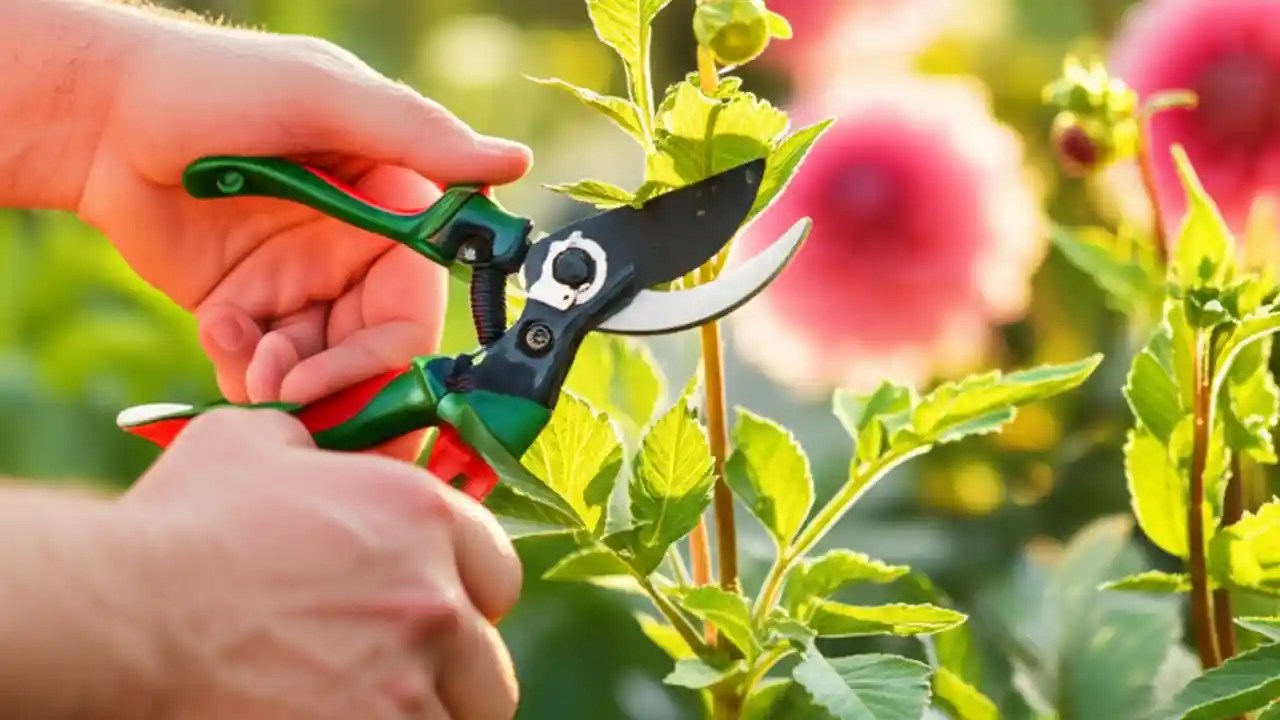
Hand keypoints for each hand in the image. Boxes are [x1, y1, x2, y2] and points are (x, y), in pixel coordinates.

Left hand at [75, 14, 531, 458]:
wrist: (97, 116)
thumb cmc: (213, 87)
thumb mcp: (324, 99)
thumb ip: (418, 137)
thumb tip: (514, 162)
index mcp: (388, 206)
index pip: (416, 305)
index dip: (396, 350)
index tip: (368, 373)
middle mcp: (349, 252)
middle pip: (367, 353)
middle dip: (335, 380)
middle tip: (291, 387)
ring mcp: (295, 283)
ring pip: (314, 370)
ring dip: (285, 380)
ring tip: (247, 357)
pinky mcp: (240, 308)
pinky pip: (257, 367)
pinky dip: (240, 368)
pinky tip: (217, 331)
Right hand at [121, 408, 521, 718]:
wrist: (123, 617)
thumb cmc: (182, 524)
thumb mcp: (255, 443)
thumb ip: (318, 450)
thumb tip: (321, 456)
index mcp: (422, 517)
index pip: (498, 574)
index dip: (465, 594)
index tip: (433, 613)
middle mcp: (433, 598)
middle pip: (486, 664)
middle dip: (450, 672)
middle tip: (397, 675)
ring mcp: (407, 683)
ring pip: (454, 719)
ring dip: (416, 713)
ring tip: (358, 702)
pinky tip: (333, 717)